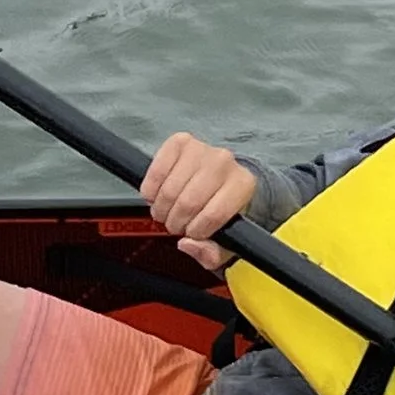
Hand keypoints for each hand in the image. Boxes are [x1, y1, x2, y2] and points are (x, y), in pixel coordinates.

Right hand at [142, 132, 257, 272]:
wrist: (219, 179)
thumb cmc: (222, 209)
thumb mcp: (226, 239)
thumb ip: (212, 252)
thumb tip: (189, 245)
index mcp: (243, 184)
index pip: (214, 214)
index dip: (197, 230)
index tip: (192, 234)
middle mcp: (224, 162)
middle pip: (189, 202)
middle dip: (176, 222)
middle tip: (176, 226)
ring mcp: (201, 149)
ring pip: (170, 189)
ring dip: (162, 209)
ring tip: (166, 213)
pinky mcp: (179, 142)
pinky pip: (156, 171)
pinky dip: (151, 190)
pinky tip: (157, 197)